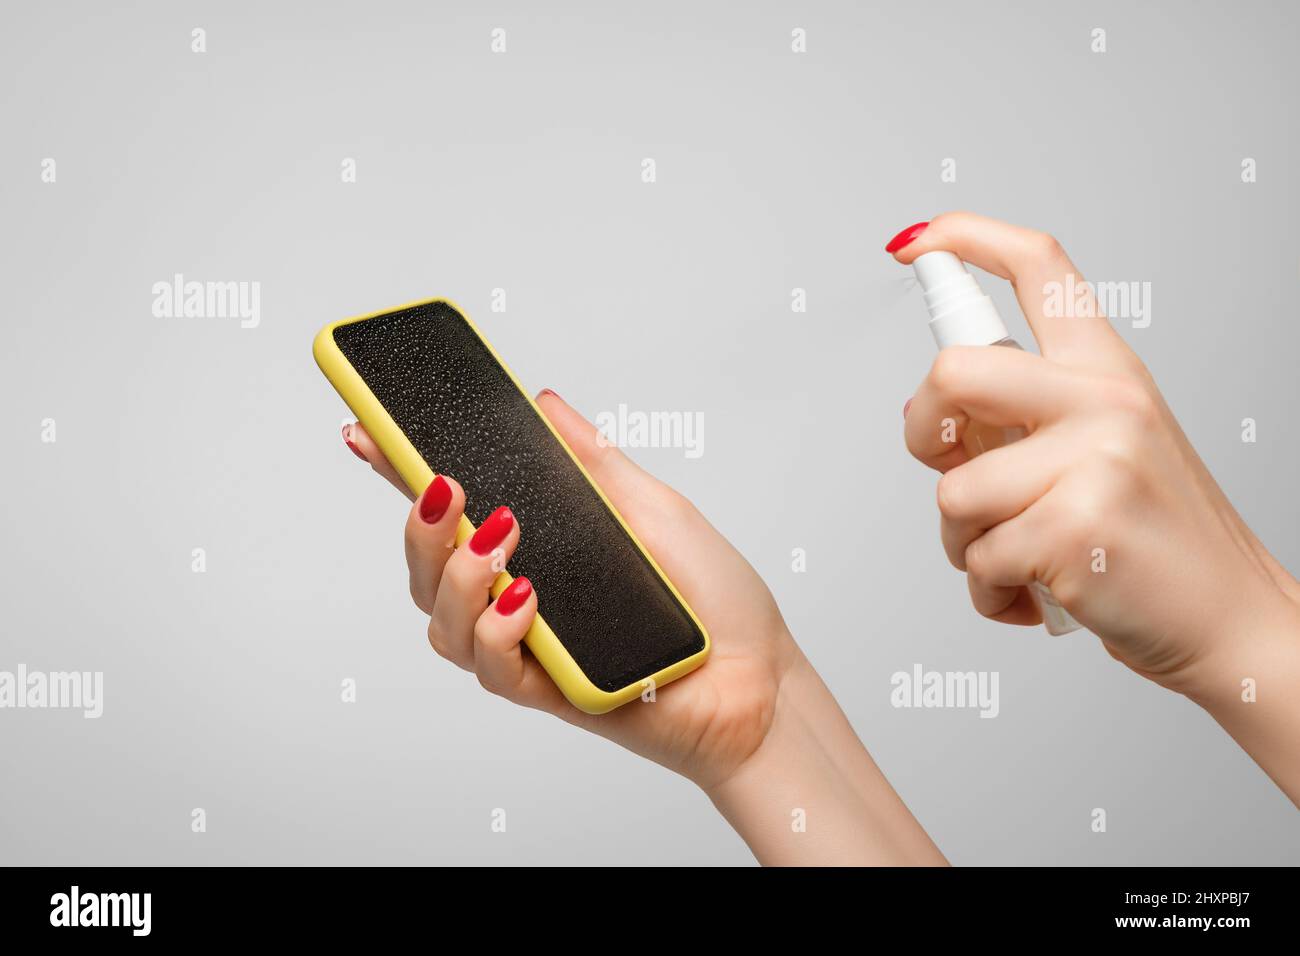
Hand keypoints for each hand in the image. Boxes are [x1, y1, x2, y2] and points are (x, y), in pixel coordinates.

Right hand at [346, 390, 789, 789]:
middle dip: (420, 527)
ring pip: (445, 623)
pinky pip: (494, 670)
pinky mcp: (551, 691)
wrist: (761, 680)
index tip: (365, 429)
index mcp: (540, 548)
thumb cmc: (714, 600)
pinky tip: (525, 598)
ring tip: (503, 539)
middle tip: (448, 489)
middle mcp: (520, 597)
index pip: (456, 511)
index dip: (401, 474)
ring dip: (459, 576)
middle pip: (429, 571)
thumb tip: (543, 403)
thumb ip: (591, 462)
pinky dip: (498, 630)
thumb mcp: (651, 507)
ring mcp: (531, 647)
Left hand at [891, 212, 1299, 801]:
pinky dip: (992, 593)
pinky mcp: (1076, 527)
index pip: (1039, 269)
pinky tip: (1038, 594)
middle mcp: (1105, 400)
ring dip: (965, 544)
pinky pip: (978, 559)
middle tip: (944, 463)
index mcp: (1108, 371)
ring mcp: (1095, 460)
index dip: (967, 239)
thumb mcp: (1108, 449)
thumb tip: (930, 412)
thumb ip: (1026, 420)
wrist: (1232, 619)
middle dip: (922, 430)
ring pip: (953, 492)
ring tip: (1019, 558)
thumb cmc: (1155, 540)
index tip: (917, 244)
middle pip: (954, 373)